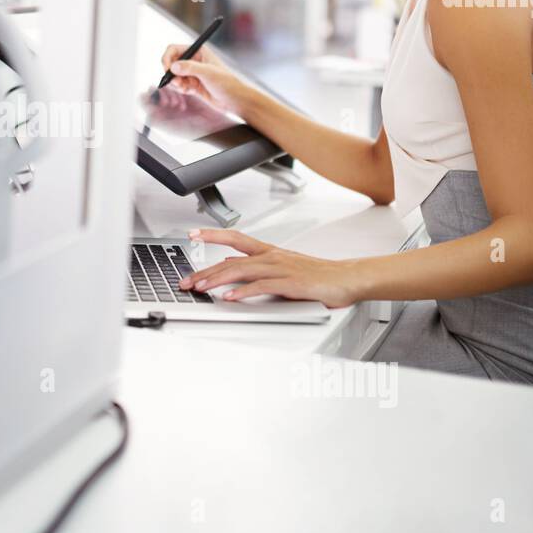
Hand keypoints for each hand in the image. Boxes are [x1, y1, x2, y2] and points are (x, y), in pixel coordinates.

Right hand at [159, 42, 252, 116]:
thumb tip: (173, 66)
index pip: (174, 49)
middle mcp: (194, 60)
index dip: (167, 58)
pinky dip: (180, 89)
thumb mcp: (208, 73)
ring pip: (174, 76)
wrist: (236, 100)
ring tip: (185, 88)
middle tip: (177, 83)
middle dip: (171, 74)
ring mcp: (193, 73)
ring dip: (175, 83)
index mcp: (199, 51)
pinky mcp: (192, 84)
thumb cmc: (228, 83)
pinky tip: (188, 91)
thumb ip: (190, 68)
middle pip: (171, 63)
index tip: (167, 70)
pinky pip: (178, 85)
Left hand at [177, 228, 358, 309]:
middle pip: (231, 260)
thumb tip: (230, 264)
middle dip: (205, 270)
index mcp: (269, 252)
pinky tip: (229, 297)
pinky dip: (243, 292)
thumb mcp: (281, 267)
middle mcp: (271, 257)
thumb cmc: (317, 275)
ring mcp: (281, 269)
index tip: (192, 234)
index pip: (235, 238)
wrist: (347, 278)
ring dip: (217, 280)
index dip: (212, 235)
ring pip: (242, 271)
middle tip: (186, 281)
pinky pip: (262, 287)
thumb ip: (255, 266)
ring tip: (200, 288)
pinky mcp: (290, 284)